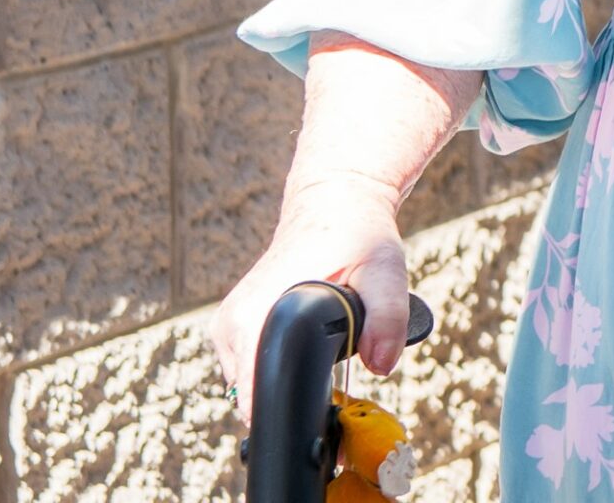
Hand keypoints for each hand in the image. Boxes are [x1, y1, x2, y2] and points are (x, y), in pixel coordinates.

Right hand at [208, 181, 410, 423]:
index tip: (319, 412)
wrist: (333, 201)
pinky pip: (250, 366)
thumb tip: (381, 366)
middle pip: (254, 398)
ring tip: (321, 345)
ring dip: (285, 377)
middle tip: (333, 366)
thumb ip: (387, 318)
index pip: (253, 399)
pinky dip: (276, 362)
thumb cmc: (357, 233)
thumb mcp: (384, 269)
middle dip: (293, 395)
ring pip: (251, 384)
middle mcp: (232, 324)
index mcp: (255, 316)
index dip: (288, 412)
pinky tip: (305, 339)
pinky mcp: (232, 325)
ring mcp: (226, 326)